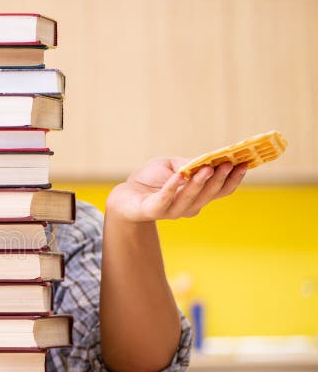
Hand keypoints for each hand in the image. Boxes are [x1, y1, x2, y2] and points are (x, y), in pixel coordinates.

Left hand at [106, 158, 247, 222]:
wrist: (125, 195)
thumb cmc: (151, 179)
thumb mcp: (172, 166)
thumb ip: (188, 164)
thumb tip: (205, 160)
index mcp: (198, 196)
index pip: (222, 191)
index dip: (234, 179)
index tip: (246, 163)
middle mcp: (188, 207)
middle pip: (209, 195)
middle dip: (219, 179)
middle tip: (229, 163)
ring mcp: (171, 211)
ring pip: (190, 198)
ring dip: (199, 183)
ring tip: (207, 167)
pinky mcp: (152, 210)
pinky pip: (164, 200)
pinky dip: (172, 188)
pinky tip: (179, 176)